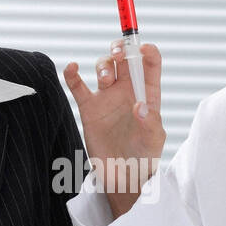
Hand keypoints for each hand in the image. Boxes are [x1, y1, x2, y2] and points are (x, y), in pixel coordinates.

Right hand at [63, 41, 166, 216]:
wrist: (123, 177)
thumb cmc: (144, 157)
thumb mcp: (154, 140)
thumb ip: (150, 122)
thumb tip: (139, 105)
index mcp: (148, 92)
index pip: (150, 63)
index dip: (147, 50)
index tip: (141, 48)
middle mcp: (128, 90)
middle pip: (124, 58)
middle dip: (121, 48)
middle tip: (118, 54)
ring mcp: (107, 97)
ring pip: (103, 67)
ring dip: (103, 65)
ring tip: (106, 79)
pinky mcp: (89, 108)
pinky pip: (77, 86)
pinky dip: (72, 74)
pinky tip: (72, 67)